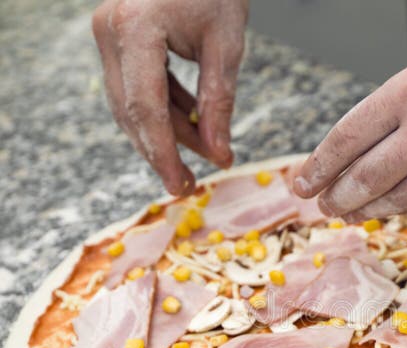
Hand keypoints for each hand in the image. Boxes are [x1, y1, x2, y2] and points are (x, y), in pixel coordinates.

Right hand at [92, 0, 247, 194]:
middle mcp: (110, 32)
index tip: (180, 185)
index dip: (162, 153)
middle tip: (190, 184)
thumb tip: (219, 156)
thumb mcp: (226, 46)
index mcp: (136, 29)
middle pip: (132, 111)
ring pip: (132, 104)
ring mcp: (107, 34)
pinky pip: (136, 87)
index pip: (145, 108)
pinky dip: (165, 110)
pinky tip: (195, 126)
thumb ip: (219, 103)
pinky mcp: (116, 38)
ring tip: (207, 153)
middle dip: (163, 151)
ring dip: (168, 133)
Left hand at [293, 36, 406, 220]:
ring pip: (395, 198)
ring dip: (367, 209)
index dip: (318, 165)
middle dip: (336, 195)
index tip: (301, 183)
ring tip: (350, 212)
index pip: (347, 136)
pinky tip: (391, 210)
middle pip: (364, 176)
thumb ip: (400, 112)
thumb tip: (360, 151)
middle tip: (323, 205)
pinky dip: (405, 209)